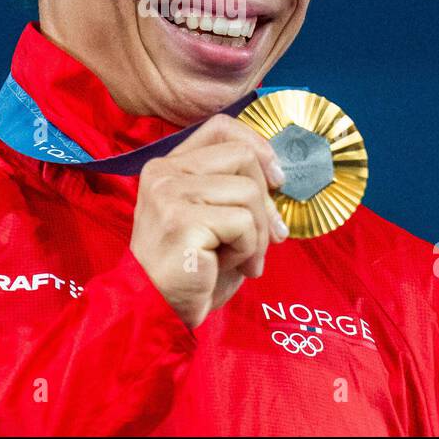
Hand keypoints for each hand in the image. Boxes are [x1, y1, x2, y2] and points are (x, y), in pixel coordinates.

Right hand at [130, 114, 289, 329]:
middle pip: (242, 156)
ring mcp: (169, 194)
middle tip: (267, 238)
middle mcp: (164, 173)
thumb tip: (281, 177)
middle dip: (266, 201)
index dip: (258, 146)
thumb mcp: (214, 217)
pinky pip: (242, 222)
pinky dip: (248, 249)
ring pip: (248, 191)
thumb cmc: (192, 269)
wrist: (158, 311)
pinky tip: (228, 266)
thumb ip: (236, 188)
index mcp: (169, 166)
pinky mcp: (181, 220)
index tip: (276, 180)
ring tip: (243, 259)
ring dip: (258, 233)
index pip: (221, 127)